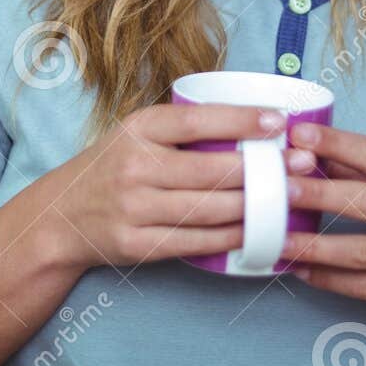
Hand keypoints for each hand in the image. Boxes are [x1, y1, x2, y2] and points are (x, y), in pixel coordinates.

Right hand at [44, 104, 315, 270]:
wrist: (61, 217)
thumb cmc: (114, 167)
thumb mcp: (136, 134)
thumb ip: (181, 129)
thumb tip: (255, 121)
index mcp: (137, 130)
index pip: (196, 121)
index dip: (241, 120)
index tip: (280, 120)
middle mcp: (134, 167)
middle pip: (212, 171)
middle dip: (264, 170)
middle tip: (304, 165)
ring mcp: (135, 210)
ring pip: (211, 210)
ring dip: (257, 206)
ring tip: (291, 198)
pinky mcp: (138, 245)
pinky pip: (198, 242)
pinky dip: (233, 237)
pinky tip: (259, 230)